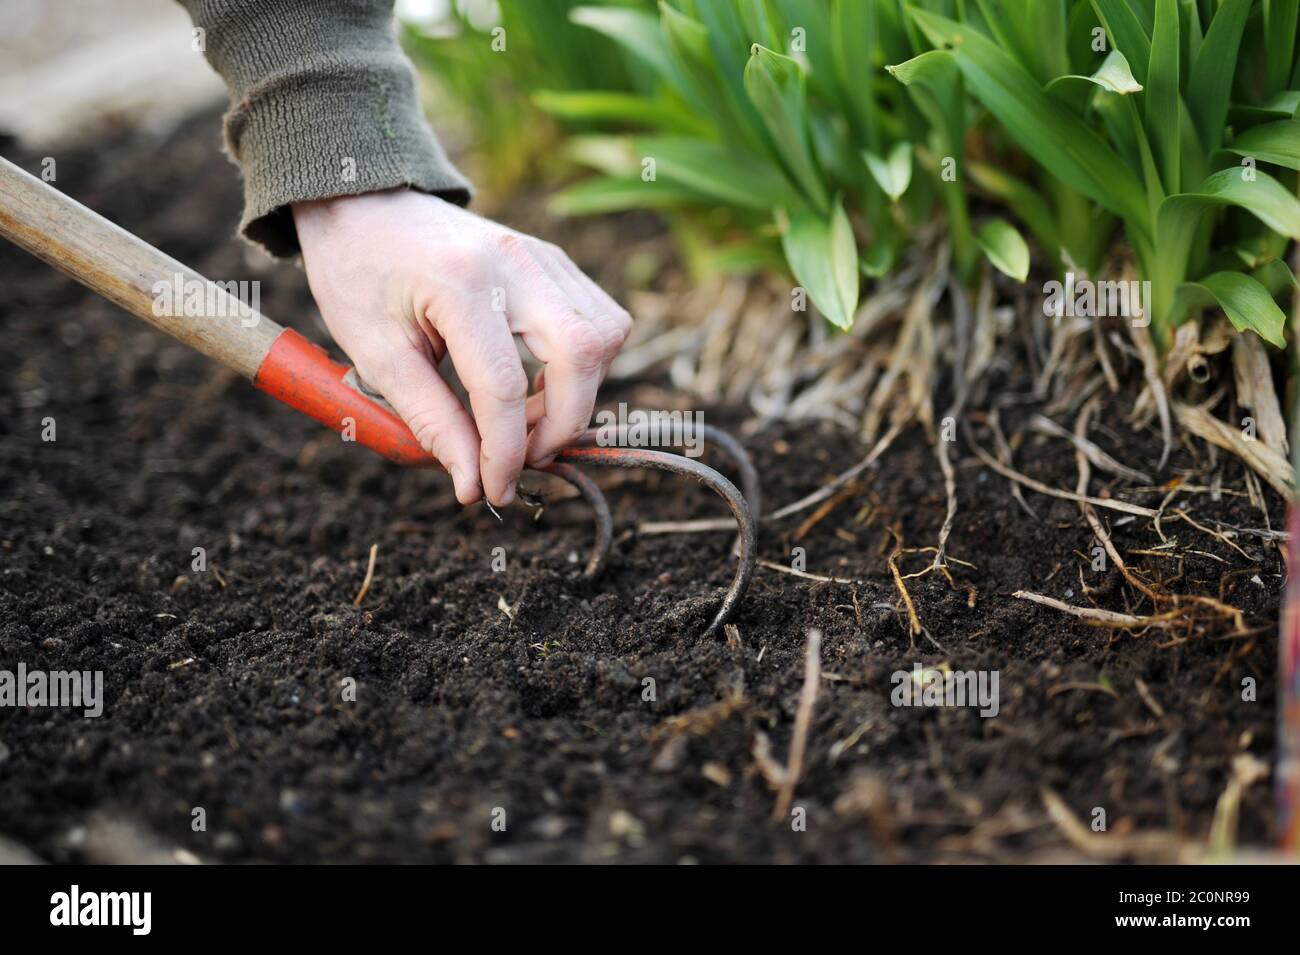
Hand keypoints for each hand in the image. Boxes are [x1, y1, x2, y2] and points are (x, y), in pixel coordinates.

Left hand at [291, 189, 631, 506]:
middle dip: (561, 425)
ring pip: (604, 338)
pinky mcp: (556, 262)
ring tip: (526, 419)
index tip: (493, 490)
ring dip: (577, 395)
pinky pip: (600, 321)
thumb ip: (430, 420)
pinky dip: (582, 367)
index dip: (506, 452)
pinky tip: (537, 385)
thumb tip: (472, 484)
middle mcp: (515, 263)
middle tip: (522, 457)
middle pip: (580, 357)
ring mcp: (543, 257)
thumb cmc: (359, 275)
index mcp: (459, 283)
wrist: (364, 202)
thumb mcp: (377, 354)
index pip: (504, 386)